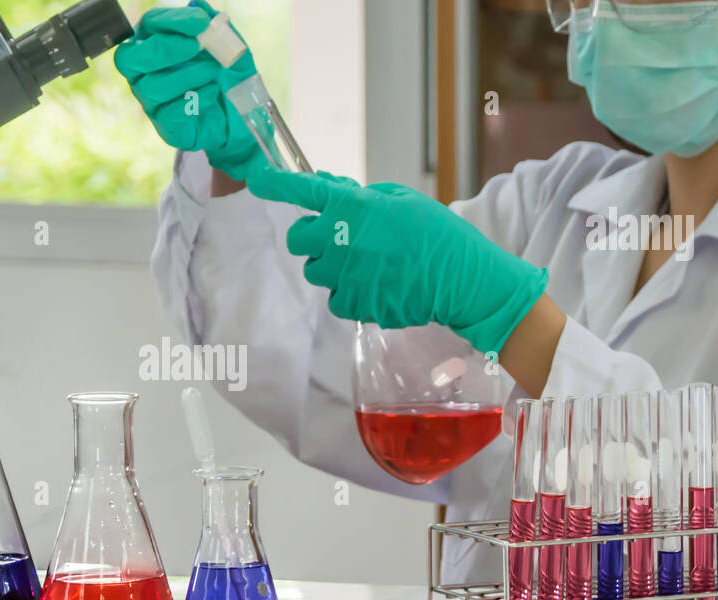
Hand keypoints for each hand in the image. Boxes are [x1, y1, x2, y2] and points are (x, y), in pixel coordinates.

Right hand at [114, 1, 264, 180]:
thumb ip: (214, 26)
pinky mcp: (164, 125)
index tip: (200, 21)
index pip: (148, 25)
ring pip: (152, 87)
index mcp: (154, 43)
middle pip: (129, 58)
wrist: (240, 115)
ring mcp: (150, 100)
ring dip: (187, 75)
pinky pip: (169, 112)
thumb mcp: (228, 47)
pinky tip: (212, 92)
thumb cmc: (227, 75)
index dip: (171, 20)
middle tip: (195, 46)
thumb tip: (198, 4)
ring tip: (213, 71)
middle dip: (163, 49)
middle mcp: (143, 71)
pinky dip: (194, 99)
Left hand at [245, 167, 549, 355]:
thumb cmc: (436, 233)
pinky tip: (375, 285)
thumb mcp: (401, 199)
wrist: (461, 279)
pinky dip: (348, 293)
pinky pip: (334, 298)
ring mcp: (343, 273)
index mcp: (353, 206)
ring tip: (365, 264)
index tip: (256, 179)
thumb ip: (359, 195)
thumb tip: (329, 186)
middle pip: (299, 238)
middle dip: (311, 236)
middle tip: (336, 237)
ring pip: (314, 270)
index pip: (303, 190)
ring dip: (330, 265)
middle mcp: (340, 238)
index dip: (275, 183)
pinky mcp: (352, 303)